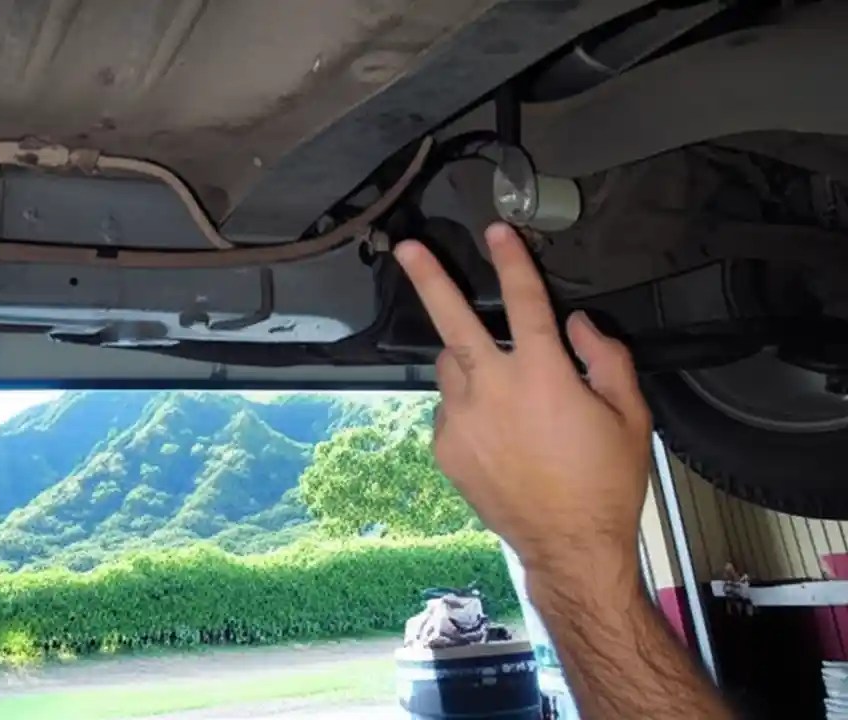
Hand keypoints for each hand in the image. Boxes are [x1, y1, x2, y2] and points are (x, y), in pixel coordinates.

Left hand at [393, 223, 651, 587]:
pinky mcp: (445, 447)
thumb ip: (607, 359)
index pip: (525, 302)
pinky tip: (500, 433)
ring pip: (450, 367)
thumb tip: (578, 326)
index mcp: (543, 377)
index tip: (497, 230)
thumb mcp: (630, 416)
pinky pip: (450, 409)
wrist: (569, 546)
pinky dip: (469, 406)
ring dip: (467, 360)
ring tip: (501, 386)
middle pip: (452, 321)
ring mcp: (462, 421)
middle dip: (428, 279)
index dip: (512, 261)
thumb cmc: (606, 483)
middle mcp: (493, 392)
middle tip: (406, 248)